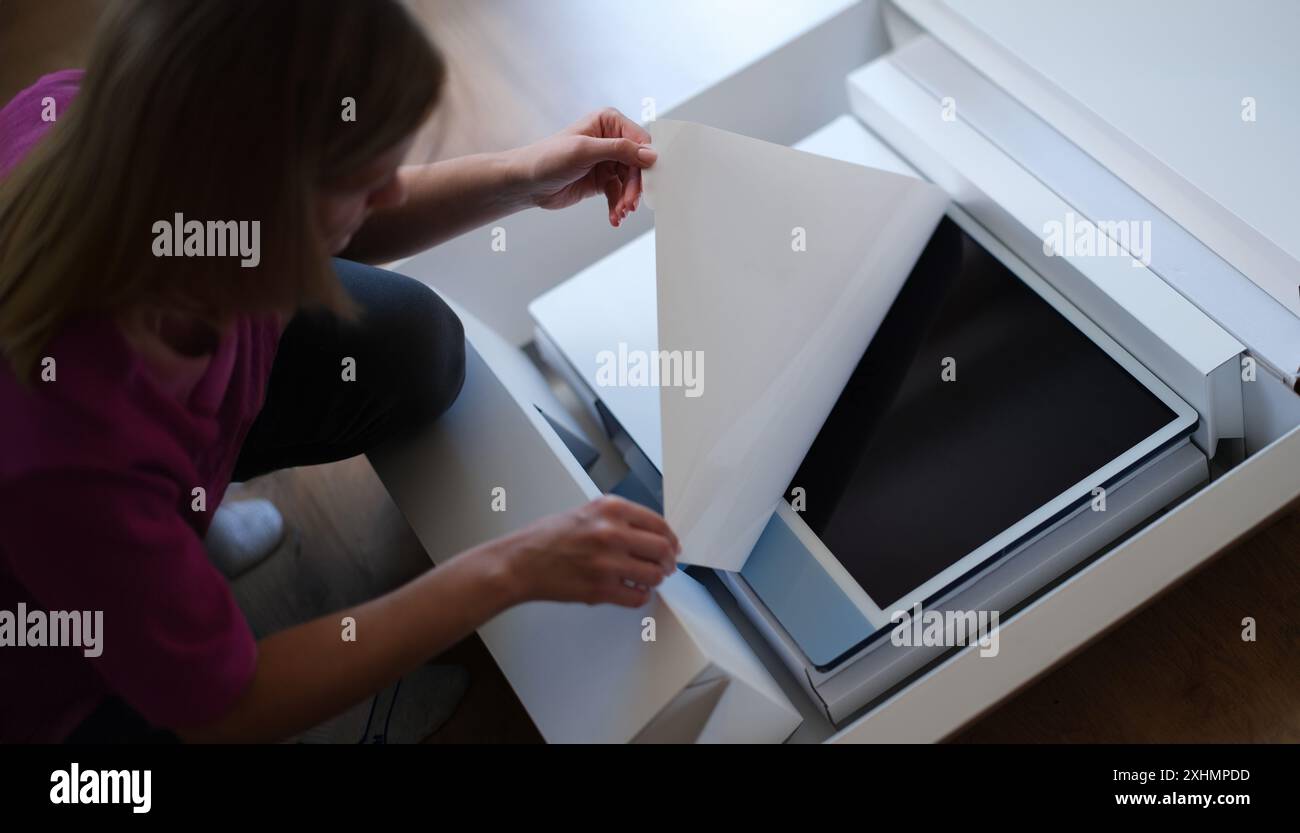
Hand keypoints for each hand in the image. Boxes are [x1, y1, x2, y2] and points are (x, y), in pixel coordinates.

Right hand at [481, 495, 680, 607]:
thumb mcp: (586, 512)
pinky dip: (639, 596)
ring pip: (654, 575)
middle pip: (662, 549)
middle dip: (667, 561)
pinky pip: (637, 597)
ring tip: (645, 579)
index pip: (658, 523)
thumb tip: (649, 533)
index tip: (672, 546)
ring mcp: (607, 562)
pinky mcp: (601, 589)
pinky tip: (631, 590)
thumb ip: (618, 519)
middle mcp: (611, 532)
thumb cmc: (547, 538)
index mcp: (610, 508)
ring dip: (654, 579)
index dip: (670, 538)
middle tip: (666, 566)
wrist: (520, 562)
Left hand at [511, 108, 656, 226]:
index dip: (647, 161)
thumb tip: (650, 154)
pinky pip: (618, 194)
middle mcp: (611, 139)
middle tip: (630, 205)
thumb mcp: (585, 150)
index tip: (650, 181)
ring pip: (629, 182)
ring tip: (620, 213)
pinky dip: (618, 206)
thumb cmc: (548, 158)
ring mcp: (607, 160)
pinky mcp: (602, 180)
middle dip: (634, 187)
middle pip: (637, 164)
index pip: (639, 140)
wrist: (527, 182)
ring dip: (626, 200)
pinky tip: (614, 217)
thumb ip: (619, 150)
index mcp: (608, 122)